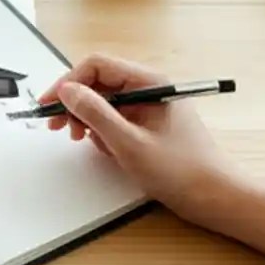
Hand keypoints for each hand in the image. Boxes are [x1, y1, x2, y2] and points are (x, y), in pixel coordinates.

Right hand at [40, 55, 237, 222]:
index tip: (49, 105)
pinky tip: (107, 150)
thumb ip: (96, 113)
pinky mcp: (148, 124)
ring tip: (85, 141)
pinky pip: (115, 120)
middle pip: (98, 83)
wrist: (216, 198)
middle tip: (58, 127)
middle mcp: (148, 88)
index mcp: (149, 81)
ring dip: (88, 120)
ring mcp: (148, 106)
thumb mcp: (130, 143)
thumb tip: (67, 91)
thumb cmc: (180, 170)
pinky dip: (104, 133)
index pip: (97, 66)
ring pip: (104, 102)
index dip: (68, 83)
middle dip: (75, 104)